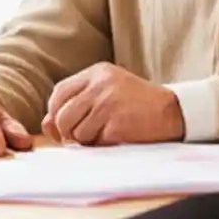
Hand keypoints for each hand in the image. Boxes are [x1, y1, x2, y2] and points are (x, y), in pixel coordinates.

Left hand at [42, 63, 183, 145]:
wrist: (173, 111)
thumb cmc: (137, 105)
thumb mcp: (106, 94)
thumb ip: (77, 104)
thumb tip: (46, 124)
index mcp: (96, 73)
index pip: (59, 92)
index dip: (55, 113)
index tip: (63, 126)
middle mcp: (100, 84)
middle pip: (62, 115)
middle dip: (67, 133)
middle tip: (82, 139)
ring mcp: (108, 102)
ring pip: (76, 132)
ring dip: (86, 141)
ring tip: (104, 135)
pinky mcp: (118, 122)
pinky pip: (95, 142)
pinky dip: (102, 146)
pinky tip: (117, 137)